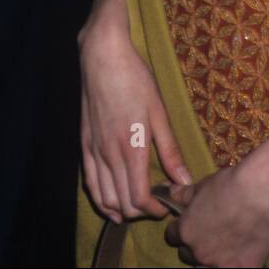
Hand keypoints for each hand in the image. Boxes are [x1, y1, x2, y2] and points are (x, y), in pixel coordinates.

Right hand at [79, 12, 191, 224]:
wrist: (102, 56)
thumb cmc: (135, 79)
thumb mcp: (159, 112)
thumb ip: (170, 150)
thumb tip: (184, 180)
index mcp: (132, 148)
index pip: (140, 198)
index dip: (155, 210)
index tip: (167, 206)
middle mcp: (109, 154)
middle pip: (122, 203)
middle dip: (140, 212)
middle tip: (156, 205)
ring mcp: (93, 150)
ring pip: (103, 197)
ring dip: (120, 209)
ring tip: (135, 208)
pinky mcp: (83, 143)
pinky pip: (89, 181)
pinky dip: (100, 198)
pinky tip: (111, 201)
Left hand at [162, 165, 268, 268]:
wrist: (260, 193)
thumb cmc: (229, 185)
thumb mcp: (202, 186)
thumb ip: (184, 195)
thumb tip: (170, 192)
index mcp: (186, 231)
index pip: (173, 236)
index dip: (181, 228)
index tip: (190, 222)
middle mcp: (199, 252)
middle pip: (187, 254)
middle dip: (194, 244)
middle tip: (208, 232)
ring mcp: (219, 264)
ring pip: (205, 267)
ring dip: (210, 258)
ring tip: (222, 246)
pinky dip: (235, 263)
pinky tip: (241, 253)